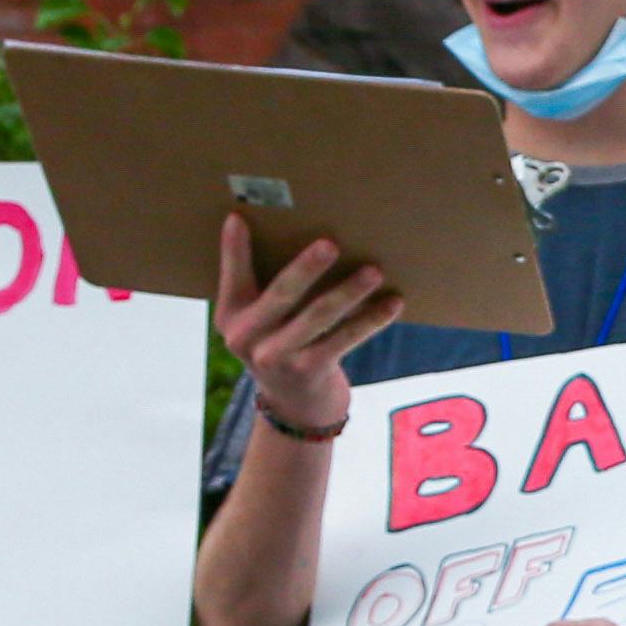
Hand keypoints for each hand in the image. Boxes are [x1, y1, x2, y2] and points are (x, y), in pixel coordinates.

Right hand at [215, 215, 398, 437]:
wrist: (294, 407)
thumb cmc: (282, 343)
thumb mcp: (261, 321)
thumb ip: (266, 288)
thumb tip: (301, 237)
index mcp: (231, 316)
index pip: (232, 276)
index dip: (233, 249)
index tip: (239, 218)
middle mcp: (247, 338)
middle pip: (281, 294)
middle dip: (307, 267)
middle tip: (331, 243)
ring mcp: (278, 357)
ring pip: (319, 316)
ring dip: (349, 291)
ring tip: (374, 270)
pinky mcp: (310, 371)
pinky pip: (346, 339)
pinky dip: (371, 319)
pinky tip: (393, 302)